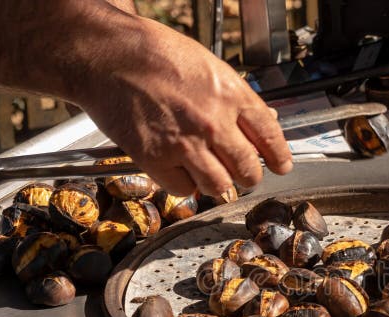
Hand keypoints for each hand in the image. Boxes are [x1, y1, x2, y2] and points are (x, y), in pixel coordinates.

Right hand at [77, 16, 291, 195]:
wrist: (107, 55)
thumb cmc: (153, 54)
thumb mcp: (209, 67)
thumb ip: (235, 98)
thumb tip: (262, 121)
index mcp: (231, 95)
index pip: (270, 137)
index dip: (279, 157)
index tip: (282, 167)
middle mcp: (213, 122)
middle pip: (249, 169)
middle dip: (249, 176)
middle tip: (243, 175)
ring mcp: (185, 143)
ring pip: (219, 186)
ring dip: (218, 184)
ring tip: (210, 174)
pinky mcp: (155, 158)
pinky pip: (183, 189)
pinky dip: (184, 184)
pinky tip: (178, 169)